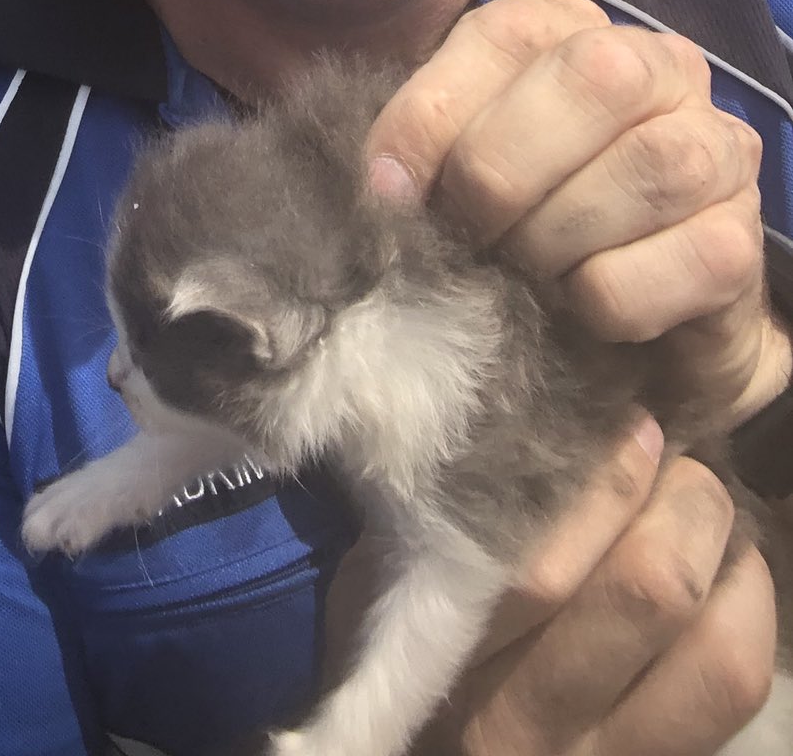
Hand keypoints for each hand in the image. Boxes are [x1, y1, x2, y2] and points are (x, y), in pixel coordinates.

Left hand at [366, 0, 786, 424]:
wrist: (617, 329)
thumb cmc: (519, 225)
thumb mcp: (455, 170)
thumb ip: (420, 151)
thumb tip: (381, 186)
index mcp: (568, 30)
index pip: (505, 34)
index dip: (434, 113)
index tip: (388, 191)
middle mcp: (658, 67)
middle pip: (592, 78)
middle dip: (502, 172)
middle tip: (467, 239)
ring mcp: (716, 148)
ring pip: (648, 167)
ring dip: (557, 239)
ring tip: (519, 278)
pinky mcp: (743, 237)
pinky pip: (686, 259)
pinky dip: (611, 296)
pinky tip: (580, 311)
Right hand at [414, 419, 777, 753]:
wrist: (447, 747)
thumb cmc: (389, 639)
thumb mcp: (377, 579)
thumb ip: (433, 515)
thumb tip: (520, 406)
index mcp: (450, 666)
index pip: (540, 568)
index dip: (606, 484)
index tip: (626, 426)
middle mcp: (531, 728)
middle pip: (645, 595)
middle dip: (683, 503)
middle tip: (676, 459)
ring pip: (713, 654)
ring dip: (727, 558)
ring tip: (706, 512)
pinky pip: (736, 688)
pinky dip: (750, 610)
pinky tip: (730, 572)